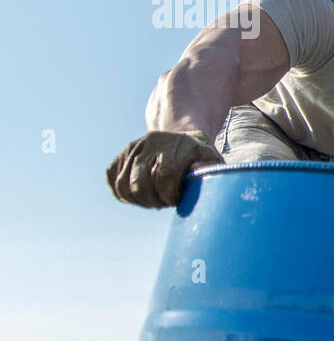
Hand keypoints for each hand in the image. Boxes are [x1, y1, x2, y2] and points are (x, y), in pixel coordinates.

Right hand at [106, 130, 222, 207]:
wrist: (181, 138)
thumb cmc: (199, 156)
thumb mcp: (211, 159)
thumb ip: (209, 168)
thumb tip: (195, 172)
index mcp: (173, 145)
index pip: (164, 174)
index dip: (169, 194)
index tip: (176, 200)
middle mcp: (148, 144)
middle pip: (139, 183)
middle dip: (153, 201)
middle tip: (165, 203)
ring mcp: (131, 150)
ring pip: (123, 185)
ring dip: (139, 201)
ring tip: (154, 201)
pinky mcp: (120, 158)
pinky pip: (114, 183)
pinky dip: (125, 196)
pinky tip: (142, 197)